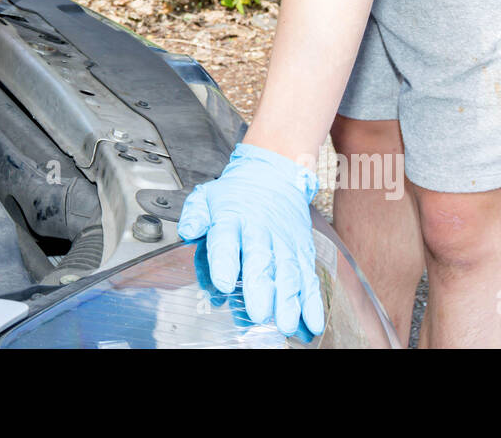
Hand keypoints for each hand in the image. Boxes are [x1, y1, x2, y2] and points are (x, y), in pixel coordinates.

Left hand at [177, 142, 324, 341]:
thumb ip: (195, 214)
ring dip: (288, 301)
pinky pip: (308, 277)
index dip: (224, 262)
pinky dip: (311, 302)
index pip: (225, 239)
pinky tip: (311, 323)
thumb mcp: (207, 196)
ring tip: (284, 324)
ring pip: (288, 272)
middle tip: (257, 313)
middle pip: (261, 259)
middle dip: (260, 288)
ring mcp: (284, 242)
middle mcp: (260, 231)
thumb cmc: (236, 195)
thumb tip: (189, 230)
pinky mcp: (302, 251)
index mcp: (231, 218)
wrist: (274, 175)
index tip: (223, 283)